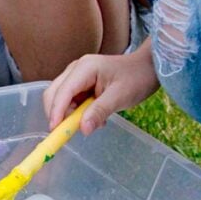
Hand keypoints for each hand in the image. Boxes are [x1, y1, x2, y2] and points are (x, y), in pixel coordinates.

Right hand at [43, 42, 158, 134]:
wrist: (147, 68)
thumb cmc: (137, 78)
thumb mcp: (120, 96)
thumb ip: (99, 111)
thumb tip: (82, 129)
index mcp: (84, 68)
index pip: (62, 92)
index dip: (56, 112)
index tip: (56, 131)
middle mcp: (75, 70)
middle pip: (53, 94)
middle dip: (57, 114)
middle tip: (69, 131)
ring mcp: (75, 76)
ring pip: (58, 99)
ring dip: (67, 115)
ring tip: (89, 122)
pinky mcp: (78, 84)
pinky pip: (68, 101)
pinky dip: (75, 113)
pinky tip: (91, 117)